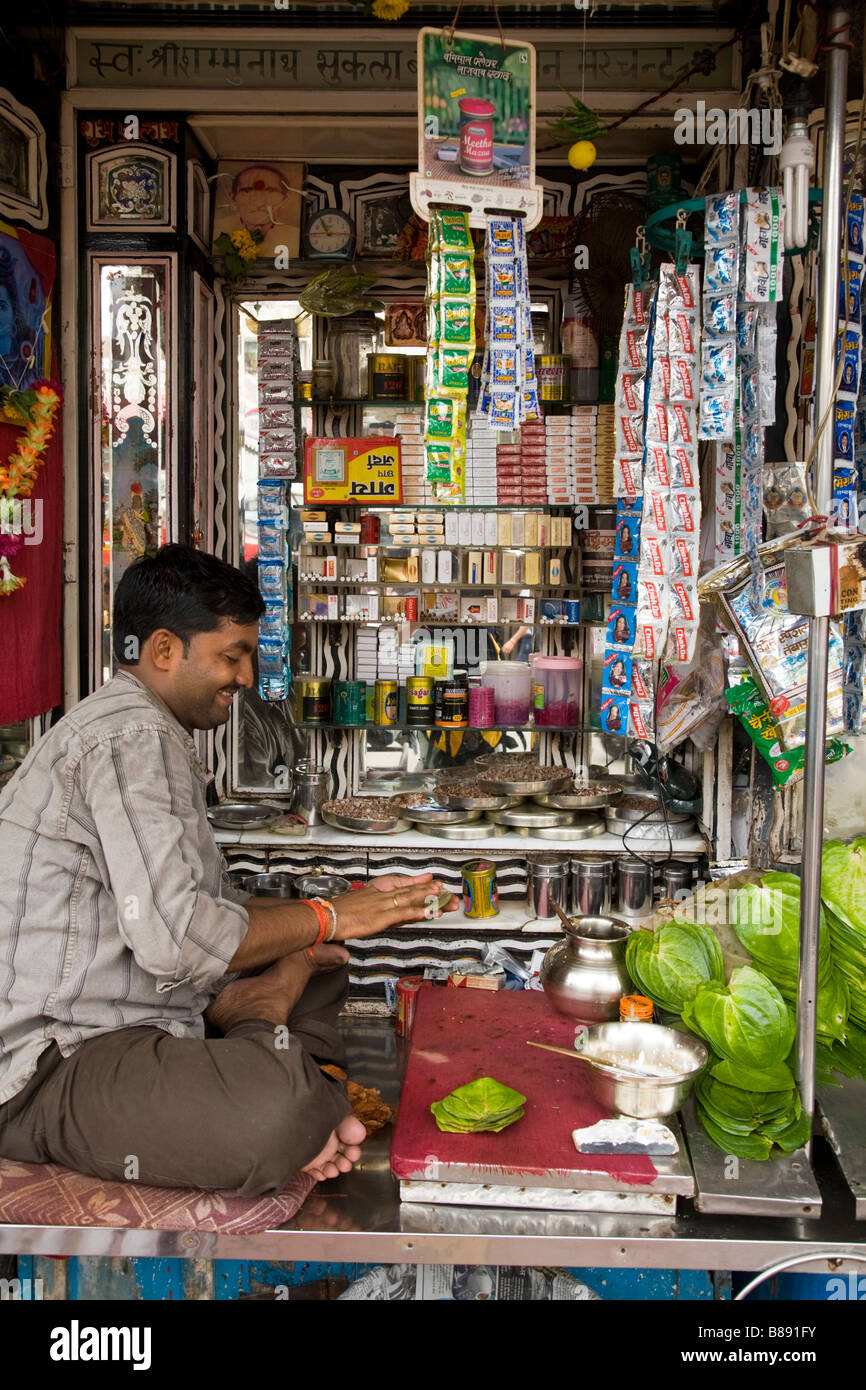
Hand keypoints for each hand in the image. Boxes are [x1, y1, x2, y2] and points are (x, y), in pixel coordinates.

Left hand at [301, 1115, 366, 1181]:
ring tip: (331, 1170)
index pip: (348, 1142)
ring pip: (329, 1166)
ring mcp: (315, 1153)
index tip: (353, 1152)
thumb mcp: (333, 1116)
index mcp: (334, 1129)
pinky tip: (320, 1173)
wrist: (286, 1124)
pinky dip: (319, 1175)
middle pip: (340, 1156)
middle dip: (344, 1162)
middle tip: (344, 1164)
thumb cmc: (310, 1116)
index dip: (352, 1149)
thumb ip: (348, 1125)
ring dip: (333, 1170)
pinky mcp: (305, 1162)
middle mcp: (326, 1141)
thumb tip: (360, 1135)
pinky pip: (315, 1172)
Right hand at [332, 873, 458, 941]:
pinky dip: (418, 912)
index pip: (398, 884)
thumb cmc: (331, 913)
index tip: (428, 878)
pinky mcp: (381, 917)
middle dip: (428, 890)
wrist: (322, 915)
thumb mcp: (350, 906)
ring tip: (444, 896)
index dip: (415, 881)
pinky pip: (403, 914)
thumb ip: (362, 908)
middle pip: (408, 891)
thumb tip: (365, 913)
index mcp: (373, 891)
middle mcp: (380, 895)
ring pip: (410, 899)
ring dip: (429, 898)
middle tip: (444, 888)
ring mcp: (381, 905)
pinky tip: (429, 913)